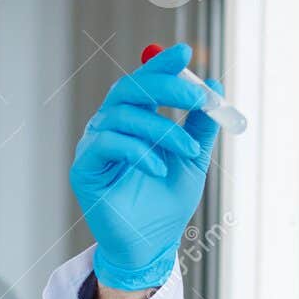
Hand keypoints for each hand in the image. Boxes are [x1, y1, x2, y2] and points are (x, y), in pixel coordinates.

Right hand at [69, 42, 221, 290]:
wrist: (150, 246)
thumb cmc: (166, 204)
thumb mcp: (191, 159)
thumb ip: (200, 124)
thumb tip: (214, 86)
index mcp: (133, 119)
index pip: (144, 82)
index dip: (161, 64)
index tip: (186, 51)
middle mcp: (109, 125)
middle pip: (130, 89)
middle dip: (166, 87)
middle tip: (198, 97)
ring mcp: (94, 145)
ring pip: (123, 116)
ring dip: (162, 128)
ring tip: (188, 148)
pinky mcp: (84, 168)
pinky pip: (108, 144)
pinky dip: (138, 152)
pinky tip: (159, 169)